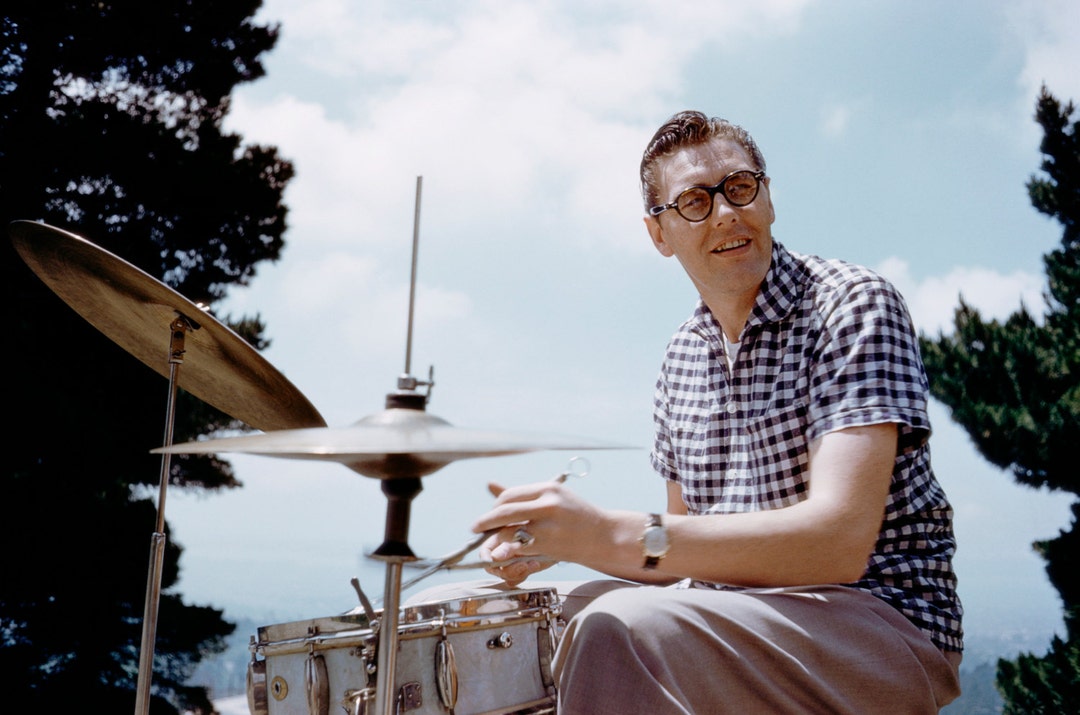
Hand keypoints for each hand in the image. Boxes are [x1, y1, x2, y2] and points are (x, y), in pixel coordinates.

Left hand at [474, 480, 601, 586]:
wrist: (606, 536)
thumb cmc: (578, 516)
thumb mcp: (553, 498)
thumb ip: (522, 495)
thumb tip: (489, 485)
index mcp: (548, 488)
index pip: (510, 495)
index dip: (495, 507)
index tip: (490, 515)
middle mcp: (548, 503)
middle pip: (505, 510)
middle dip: (486, 521)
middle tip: (476, 528)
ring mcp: (549, 524)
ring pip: (509, 531)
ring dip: (495, 539)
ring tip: (490, 543)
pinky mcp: (550, 543)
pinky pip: (520, 548)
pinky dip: (509, 552)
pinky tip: (504, 554)